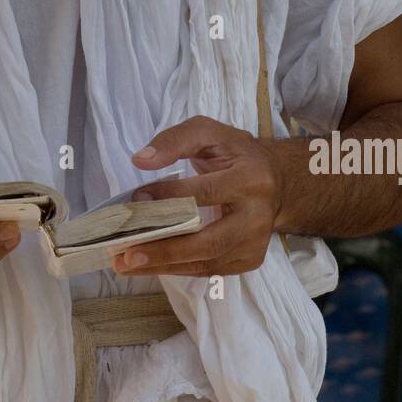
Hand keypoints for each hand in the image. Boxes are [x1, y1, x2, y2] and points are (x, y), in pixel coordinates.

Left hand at [111, 116, 282, 278]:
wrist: (275, 180)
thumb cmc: (234, 154)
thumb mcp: (207, 132)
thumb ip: (174, 140)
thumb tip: (141, 160)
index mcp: (251, 178)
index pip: (205, 192)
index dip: (169, 197)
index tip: (136, 200)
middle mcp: (258, 215)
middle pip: (208, 240)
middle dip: (165, 248)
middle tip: (126, 253)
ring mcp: (255, 242)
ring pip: (207, 261)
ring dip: (164, 265)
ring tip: (127, 264)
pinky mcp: (250, 260)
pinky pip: (209, 269)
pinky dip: (177, 268)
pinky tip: (150, 265)